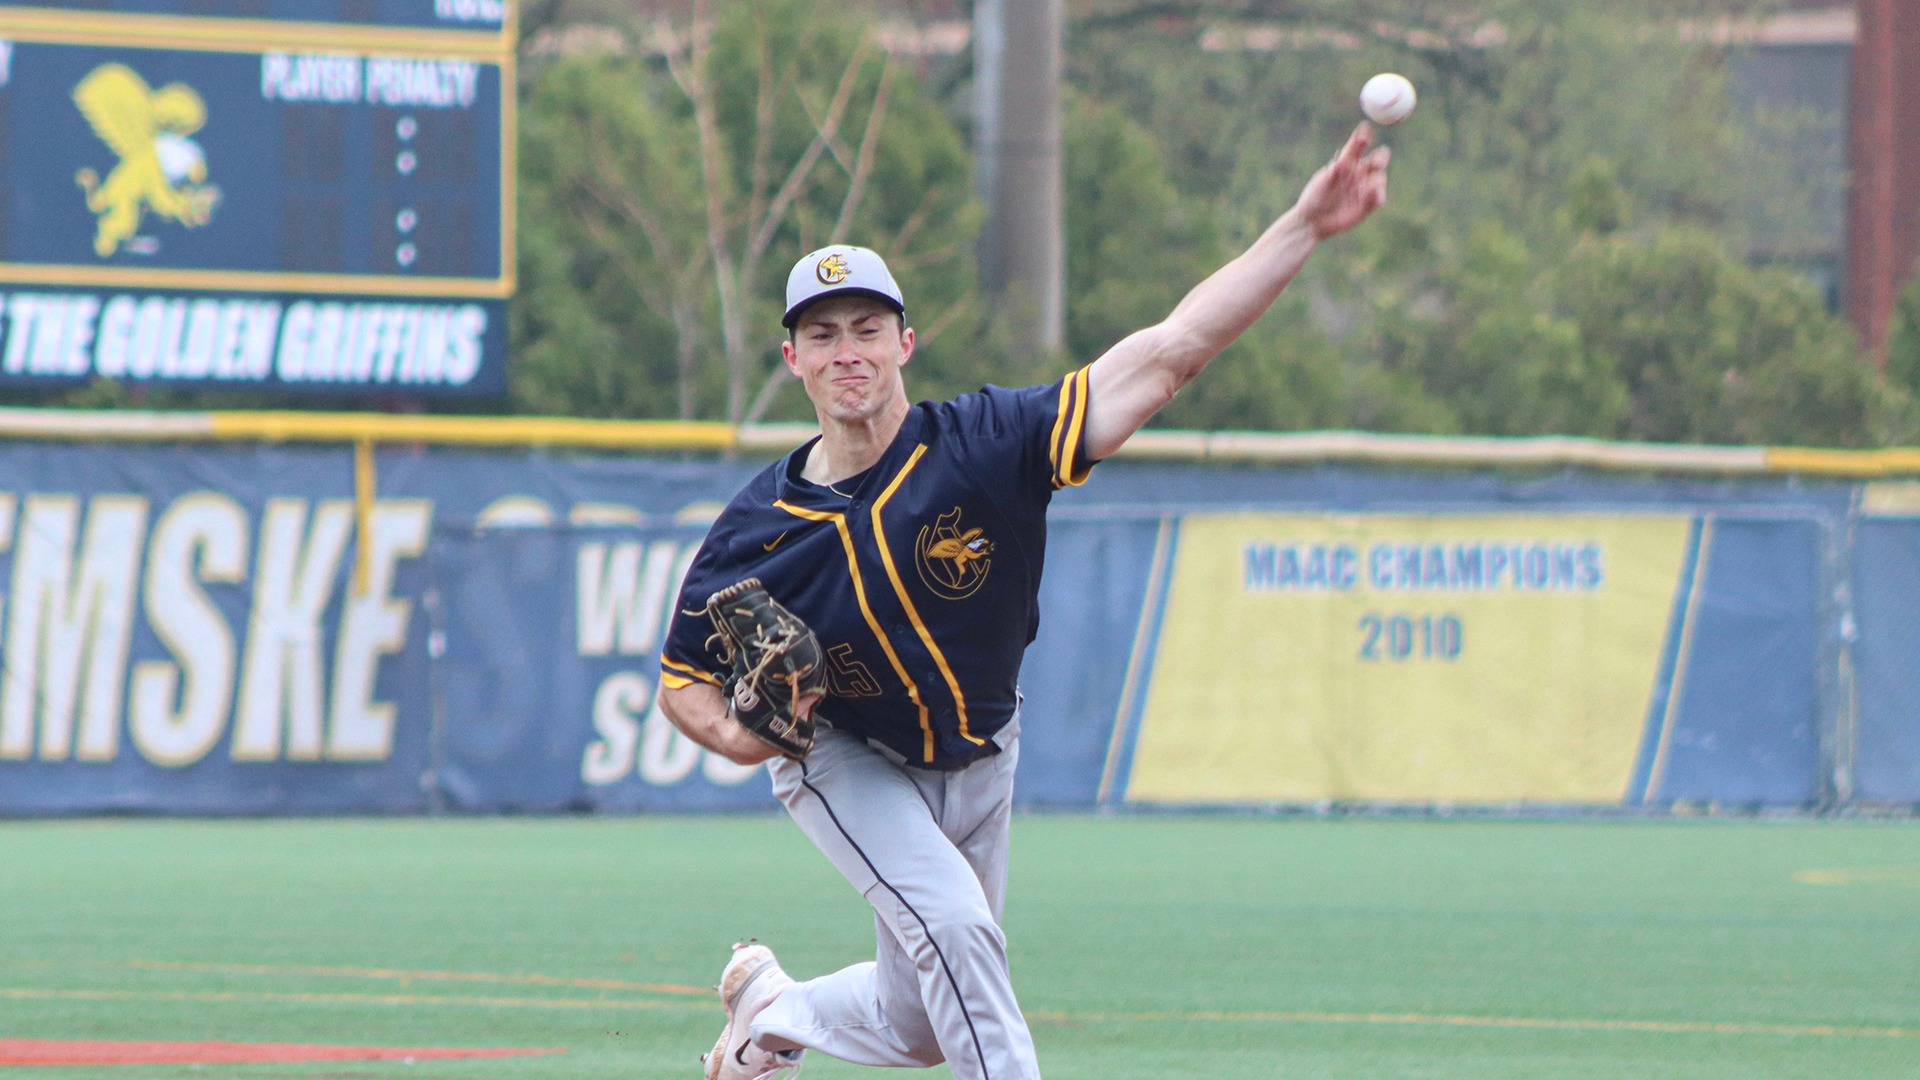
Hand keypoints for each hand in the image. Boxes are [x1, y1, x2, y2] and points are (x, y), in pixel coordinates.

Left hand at [1294, 123, 1390, 240]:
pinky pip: (1378, 198)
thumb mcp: (1321, 184)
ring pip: (1379, 178)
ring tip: (1367, 186)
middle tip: (1377, 161)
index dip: (1363, 137)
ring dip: (1376, 180)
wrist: (1313, 223)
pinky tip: (1371, 197)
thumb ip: (1333, 173)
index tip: (1366, 128)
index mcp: (1346, 163)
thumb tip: (1342, 161)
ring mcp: (1365, 188)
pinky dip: (1377, 195)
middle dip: (1380, 158)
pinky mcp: (1368, 205)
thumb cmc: (1313, 199)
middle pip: (1377, 160)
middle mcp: (1358, 173)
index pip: (1358, 147)